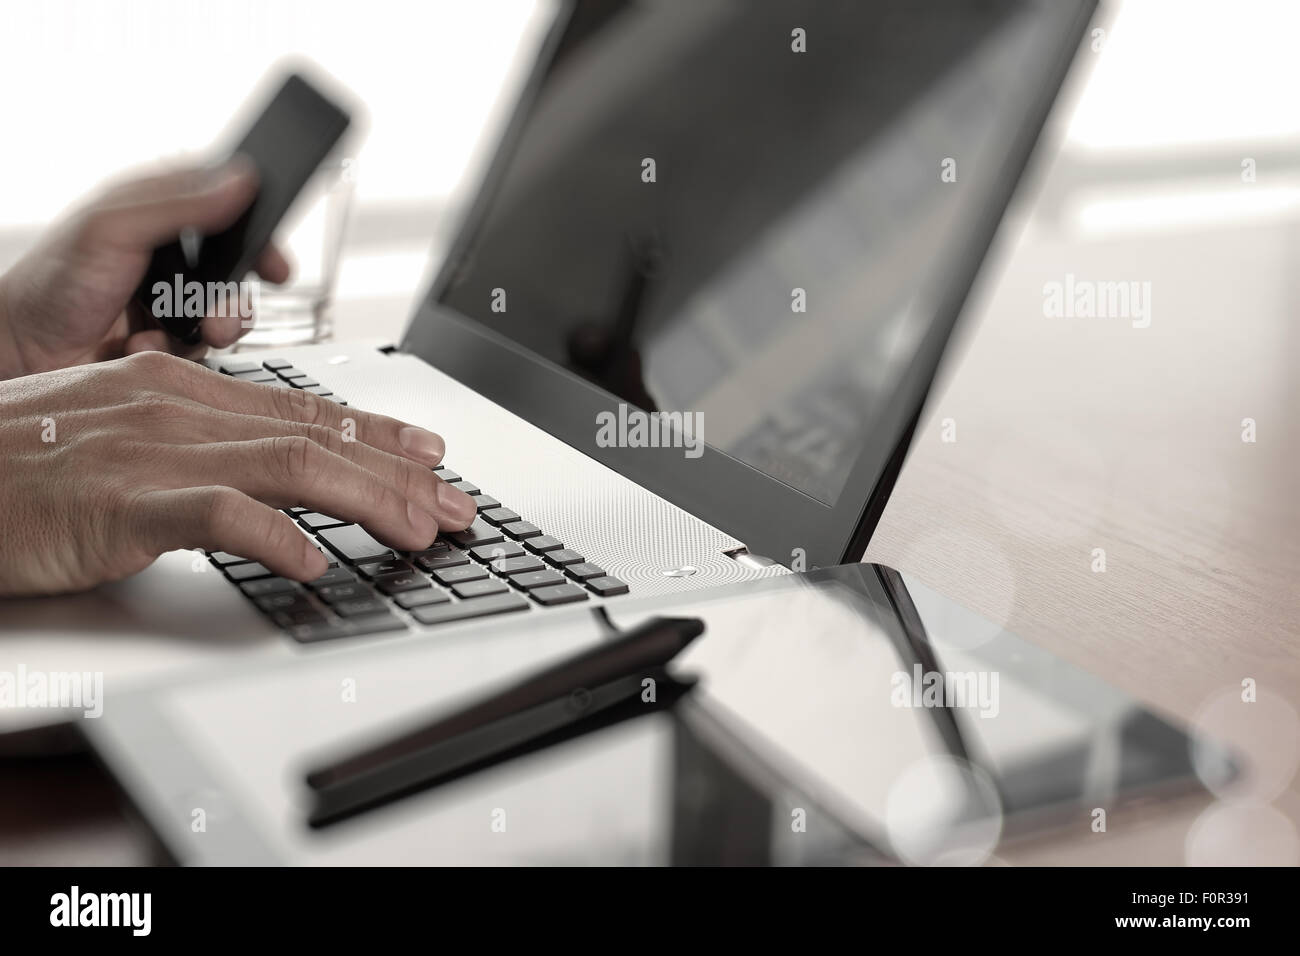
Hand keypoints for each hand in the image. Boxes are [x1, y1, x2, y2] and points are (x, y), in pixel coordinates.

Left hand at [0, 158, 288, 378]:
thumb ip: (179, 204)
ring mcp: (170, 297)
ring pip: (227, 311)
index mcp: (157, 209)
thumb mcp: (114, 230)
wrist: (23, 353)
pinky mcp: (168, 338)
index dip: (257, 227)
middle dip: (239, 294)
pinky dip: (177, 351)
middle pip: (237, 266)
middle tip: (227, 312)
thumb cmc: (52, 282)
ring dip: (215, 326)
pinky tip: (143, 346)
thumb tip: (241, 180)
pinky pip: (202, 348)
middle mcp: (168, 252)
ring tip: (196, 334)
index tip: (273, 259)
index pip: (226, 203)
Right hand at [0, 351, 477, 595]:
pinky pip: (215, 514)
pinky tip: (314, 564)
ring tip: (420, 531)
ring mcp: (149, 449)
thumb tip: (265, 482)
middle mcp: (177, 406)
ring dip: (367, 499)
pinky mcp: (119, 500)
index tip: (435, 456)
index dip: (380, 433)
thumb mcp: (123, 443)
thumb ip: (196, 453)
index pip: (305, 409)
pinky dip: (273, 537)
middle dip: (401, 472)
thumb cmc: (19, 469)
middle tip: (457, 506)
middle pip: (315, 435)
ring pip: (288, 465)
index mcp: (181, 389)